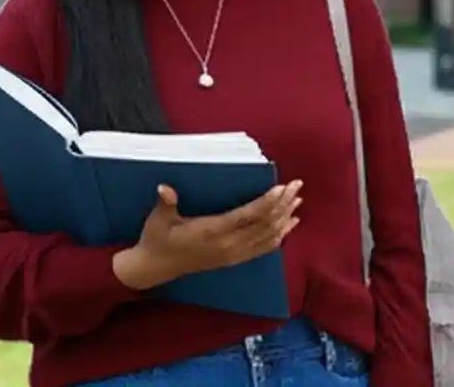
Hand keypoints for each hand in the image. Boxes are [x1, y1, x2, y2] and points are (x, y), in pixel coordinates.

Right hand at [114, 180, 301, 290]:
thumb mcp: (158, 219)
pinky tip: (289, 225)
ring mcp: (232, 254)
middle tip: (297, 185)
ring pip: (267, 236)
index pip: (247, 216)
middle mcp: (228, 245)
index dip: (266, 202)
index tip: (281, 187)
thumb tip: (165, 188)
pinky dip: (279, 236)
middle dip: (282, 204)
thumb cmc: (156, 239)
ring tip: (298, 201)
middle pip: (263, 224)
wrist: (155, 268)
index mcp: (212, 232)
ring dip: (284, 218)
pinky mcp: (233, 260)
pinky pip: (262, 249)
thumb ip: (166, 203)